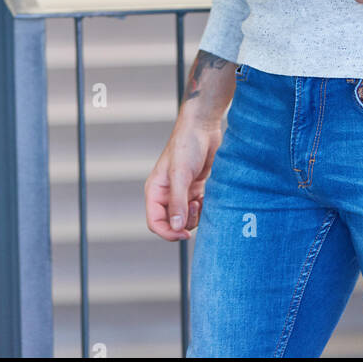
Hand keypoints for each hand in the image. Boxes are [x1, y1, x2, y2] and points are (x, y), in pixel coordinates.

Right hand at [145, 118, 223, 241]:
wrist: (204, 127)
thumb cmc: (187, 145)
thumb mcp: (180, 175)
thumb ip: (177, 202)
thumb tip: (175, 227)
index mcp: (156, 191)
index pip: (155, 222)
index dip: (168, 232)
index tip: (184, 233)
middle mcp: (167, 194)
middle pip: (171, 224)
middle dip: (184, 223)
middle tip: (195, 208)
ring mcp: (182, 192)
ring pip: (186, 219)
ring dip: (195, 215)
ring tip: (200, 199)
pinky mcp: (195, 189)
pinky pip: (198, 209)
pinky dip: (203, 208)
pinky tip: (207, 196)